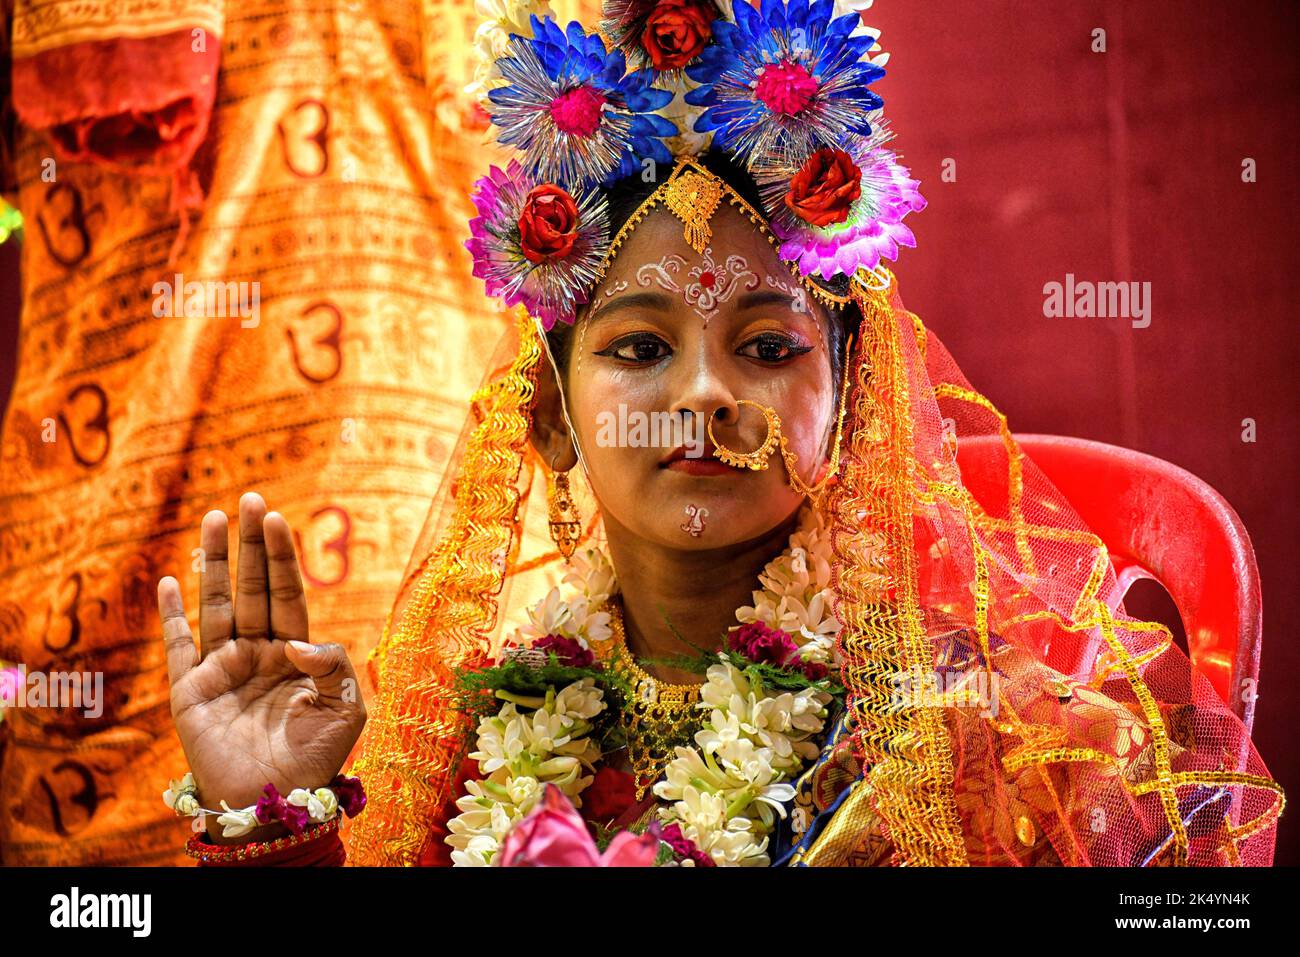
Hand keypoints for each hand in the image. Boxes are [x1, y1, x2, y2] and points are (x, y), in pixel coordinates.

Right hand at [157, 492, 366, 843]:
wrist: (275, 803)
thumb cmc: (317, 759)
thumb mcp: (346, 708)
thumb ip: (333, 665)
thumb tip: (293, 641)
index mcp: (295, 653)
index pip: (287, 593)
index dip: (282, 557)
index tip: (278, 519)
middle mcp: (258, 652)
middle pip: (252, 588)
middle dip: (250, 545)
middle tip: (249, 500)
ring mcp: (223, 668)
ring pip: (216, 604)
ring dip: (213, 563)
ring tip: (213, 520)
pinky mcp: (191, 692)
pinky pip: (179, 646)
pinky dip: (172, 614)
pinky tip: (170, 580)